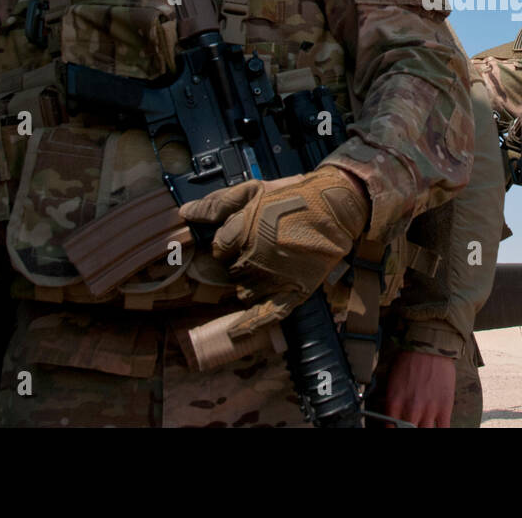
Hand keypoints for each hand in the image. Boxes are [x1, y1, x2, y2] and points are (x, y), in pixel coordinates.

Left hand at [179, 166, 368, 315]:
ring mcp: (273, 278)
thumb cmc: (294, 195)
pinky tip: (235, 332)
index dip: (227, 242)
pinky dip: (249, 325)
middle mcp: (253, 259)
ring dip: (248, 283)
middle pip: (230, 272)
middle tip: (257, 247)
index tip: (240, 235)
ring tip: (266, 266)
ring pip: (244, 291)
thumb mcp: (253, 189)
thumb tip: (185, 213)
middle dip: (238, 262)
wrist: (336, 206)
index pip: (218, 249)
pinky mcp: (293, 291)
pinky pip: (266, 315)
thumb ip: (218, 203)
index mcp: (241, 232)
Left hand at [382, 351, 455, 427]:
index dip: (394, 431)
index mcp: (394, 403)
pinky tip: (438, 428)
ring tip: (424, 426)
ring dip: (424, 431)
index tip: (399, 428)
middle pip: (408, 432)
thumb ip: (393, 402)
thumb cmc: (409, 360)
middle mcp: (410, 409)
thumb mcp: (392, 380)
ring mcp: (428, 409)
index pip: (390, 429)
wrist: (429, 345)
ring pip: (425, 433)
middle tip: (412, 425)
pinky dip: (441, 432)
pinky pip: (444, 429)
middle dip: (409, 430)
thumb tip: (393, 418)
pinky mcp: (444, 406)